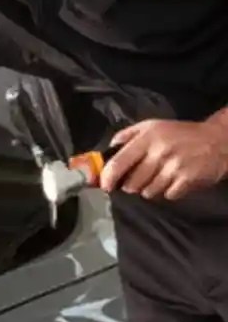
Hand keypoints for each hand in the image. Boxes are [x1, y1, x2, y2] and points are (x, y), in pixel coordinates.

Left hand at [98, 119, 227, 199]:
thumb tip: (108, 149)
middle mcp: (159, 152)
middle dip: (131, 185)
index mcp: (147, 138)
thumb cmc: (180, 134)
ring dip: (150, 189)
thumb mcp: (152, 126)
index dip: (107, 179)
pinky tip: (174, 180)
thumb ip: (127, 136)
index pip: (118, 164)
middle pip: (131, 183)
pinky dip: (168, 192)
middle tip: (139, 179)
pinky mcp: (187, 180)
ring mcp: (174, 167)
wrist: (218, 140)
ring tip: (159, 177)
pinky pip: (166, 196)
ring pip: (148, 192)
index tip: (105, 186)